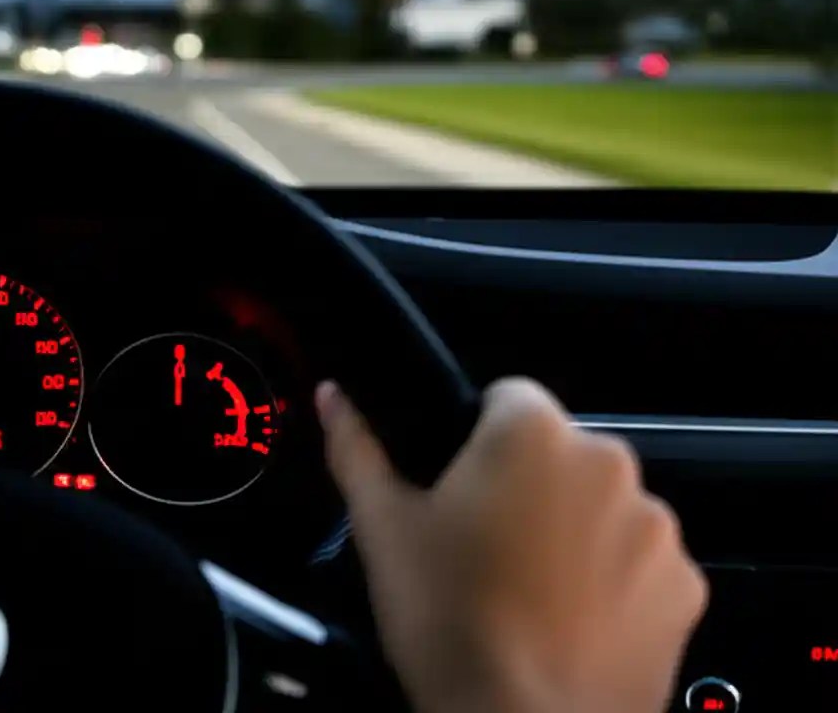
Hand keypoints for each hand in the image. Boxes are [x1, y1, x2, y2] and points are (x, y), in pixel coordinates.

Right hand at [317, 377, 707, 712]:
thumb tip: (334, 397)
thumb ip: (356, 448)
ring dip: (573, 534)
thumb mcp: (382, 529)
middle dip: (528, 488)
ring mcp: (656, 527)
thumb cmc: (447, 621)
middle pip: (559, 455)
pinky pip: (642, 566)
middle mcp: (608, 462)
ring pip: (602, 509)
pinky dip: (614, 585)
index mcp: (531, 432)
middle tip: (484, 550)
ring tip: (527, 594)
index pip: (506, 397)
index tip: (458, 492)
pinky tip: (570, 623)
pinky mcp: (685, 586)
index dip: (475, 441)